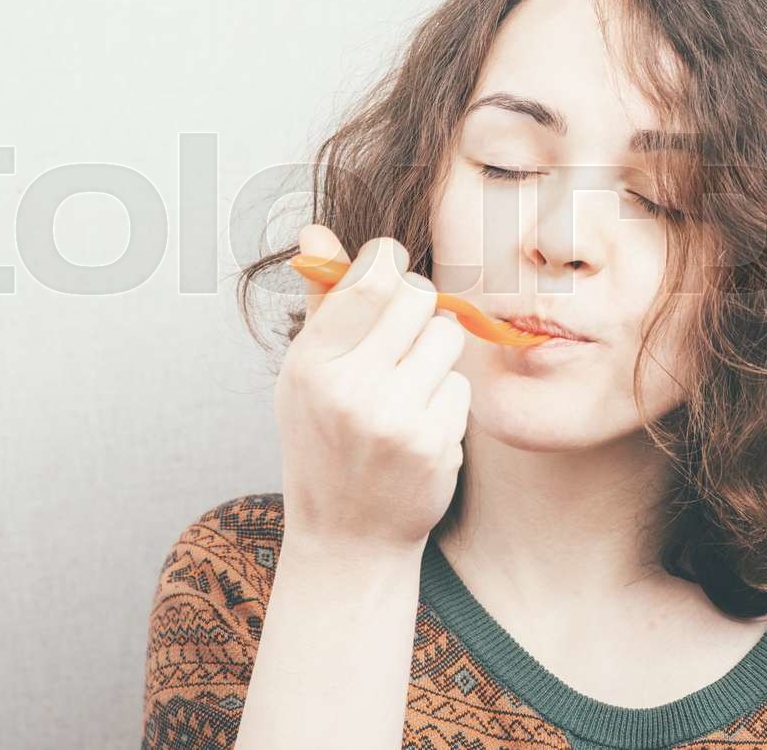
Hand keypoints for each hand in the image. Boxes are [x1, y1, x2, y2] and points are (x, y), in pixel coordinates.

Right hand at [273, 225, 470, 553]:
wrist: (347, 536)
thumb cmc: (325, 440)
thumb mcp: (307, 374)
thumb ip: (322, 301)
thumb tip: (315, 231)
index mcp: (312, 361)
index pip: (372, 275)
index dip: (389, 264)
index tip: (388, 277)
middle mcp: (349, 387)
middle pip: (418, 296)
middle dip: (417, 308)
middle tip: (402, 337)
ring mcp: (393, 417)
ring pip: (446, 335)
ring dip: (435, 353)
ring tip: (409, 384)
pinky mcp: (432, 442)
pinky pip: (460, 385)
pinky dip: (446, 399)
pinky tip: (420, 425)